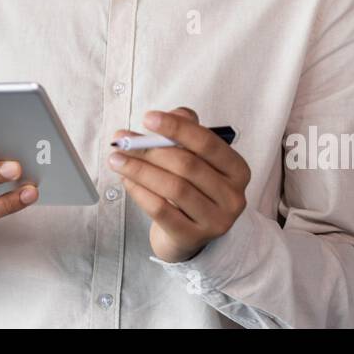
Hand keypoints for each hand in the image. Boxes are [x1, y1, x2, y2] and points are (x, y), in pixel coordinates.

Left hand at [109, 108, 250, 263]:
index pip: (207, 143)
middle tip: (122, 142)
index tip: (148, 117)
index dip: (177, 128)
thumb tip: (167, 115)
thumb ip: (186, 129)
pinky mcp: (192, 237)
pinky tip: (126, 181)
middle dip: (150, 150)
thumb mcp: (195, 157)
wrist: (189, 233)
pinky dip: (140, 192)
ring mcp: (215, 220)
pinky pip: (161, 210)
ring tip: (116, 159)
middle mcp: (232, 196)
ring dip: (140, 170)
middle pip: (187, 165)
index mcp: (237, 170)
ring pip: (173, 188)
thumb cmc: (192, 186)